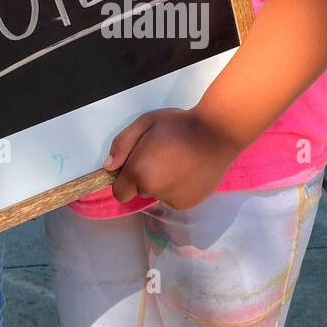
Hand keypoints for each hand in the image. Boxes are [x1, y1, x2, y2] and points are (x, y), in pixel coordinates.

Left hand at [104, 107, 241, 209]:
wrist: (218, 133)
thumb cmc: (179, 124)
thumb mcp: (145, 122)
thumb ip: (122, 145)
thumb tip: (109, 167)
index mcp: (139, 172)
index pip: (120, 192)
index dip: (126, 179)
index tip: (138, 164)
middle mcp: (153, 191)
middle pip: (141, 191)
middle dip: (146, 177)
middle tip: (163, 156)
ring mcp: (172, 200)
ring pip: (159, 195)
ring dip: (163, 183)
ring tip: (179, 161)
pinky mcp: (188, 203)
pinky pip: (175, 198)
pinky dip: (179, 188)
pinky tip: (190, 171)